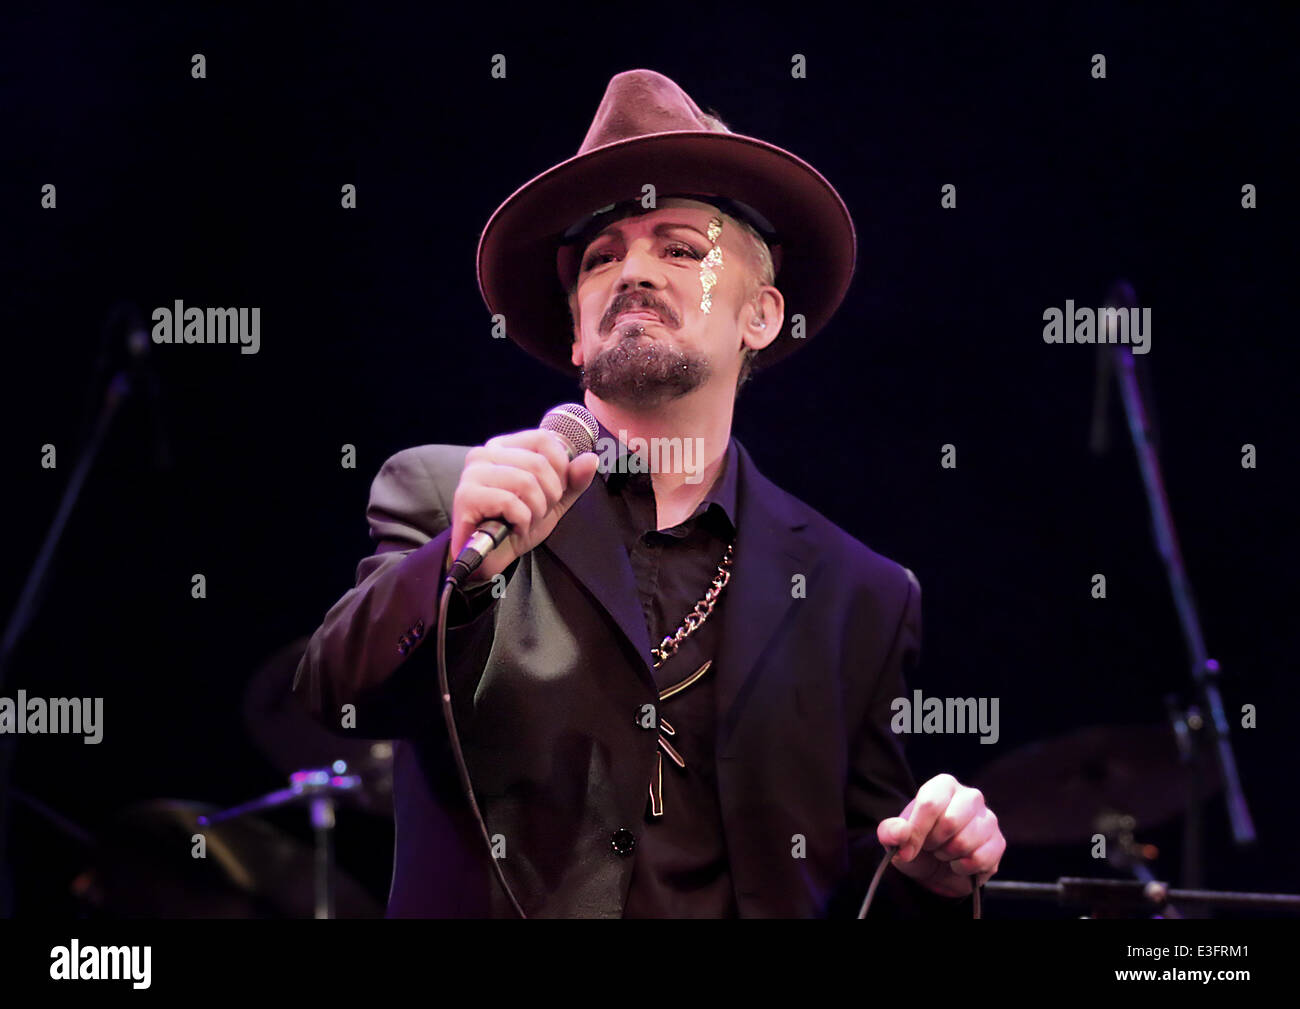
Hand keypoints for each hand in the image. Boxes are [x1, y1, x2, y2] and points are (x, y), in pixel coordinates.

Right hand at [446, 429, 600, 585]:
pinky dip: (521, 522)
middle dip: (548, 496)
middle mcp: (484, 454)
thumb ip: (573, 480)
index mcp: (504, 448)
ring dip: (535, 511)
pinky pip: (510, 502)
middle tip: (535, 513)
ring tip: (524, 522)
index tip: (552, 492)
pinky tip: (513, 529)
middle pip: (538, 463)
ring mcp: (472, 474)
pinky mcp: (466, 496)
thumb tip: (591, 458)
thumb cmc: (516, 525)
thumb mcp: (553, 501)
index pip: (543, 439)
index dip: (559, 468)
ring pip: (526, 483)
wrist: (490, 558)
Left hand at [877, 773, 1004, 897]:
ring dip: (948, 856)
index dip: (917, 831)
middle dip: (933, 843)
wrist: (936, 869)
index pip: (930, 803)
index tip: (907, 849)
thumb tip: (902, 832)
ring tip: (944, 852)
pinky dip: (963, 868)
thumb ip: (891, 832)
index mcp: (944, 786)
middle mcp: (970, 797)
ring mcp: (988, 819)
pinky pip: (980, 859)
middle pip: (950, 822)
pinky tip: (959, 863)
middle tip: (930, 846)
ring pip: (965, 843)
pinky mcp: (998, 842)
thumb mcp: (895, 838)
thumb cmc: (916, 844)